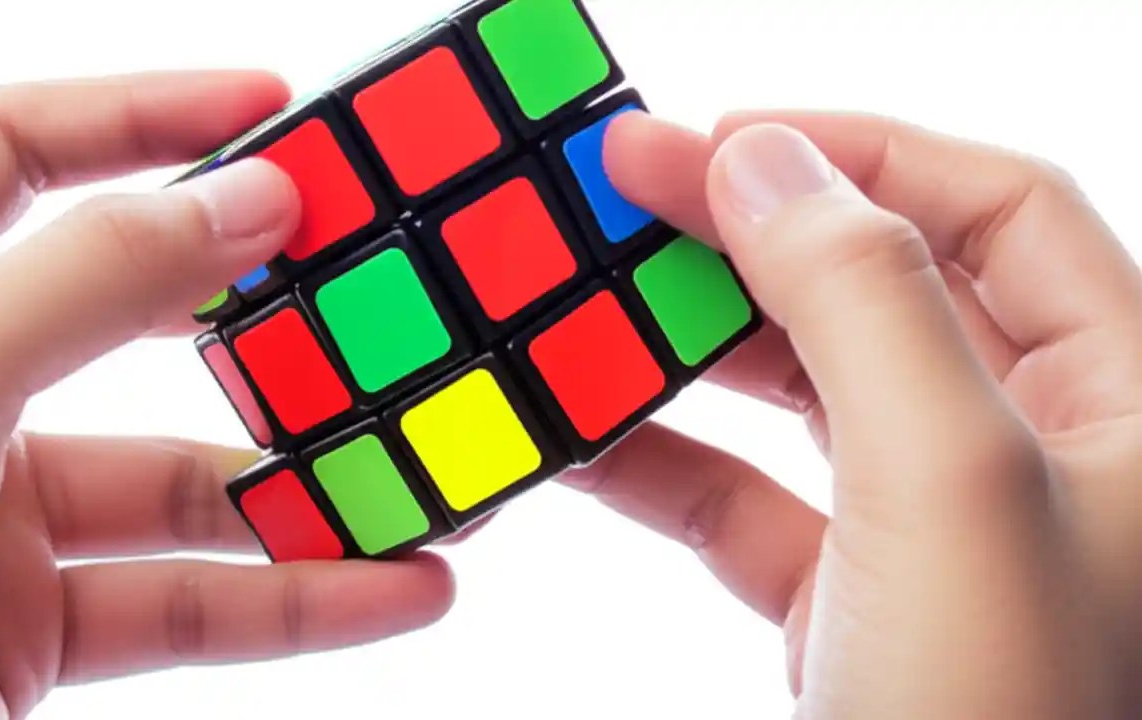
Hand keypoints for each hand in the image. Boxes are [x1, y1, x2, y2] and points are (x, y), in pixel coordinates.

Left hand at [0, 72, 452, 717]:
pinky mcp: (30, 632)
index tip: (275, 115)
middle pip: (138, 324)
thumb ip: (91, 282)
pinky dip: (293, 602)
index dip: (147, 117)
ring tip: (419, 494)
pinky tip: (390, 589)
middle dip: (267, 326)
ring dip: (310, 497)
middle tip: (377, 308)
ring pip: (182, 488)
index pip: (17, 150)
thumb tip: (252, 199)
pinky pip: (183, 604)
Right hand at [565, 112, 1141, 716]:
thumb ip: (862, 304)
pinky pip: (746, 494)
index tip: (713, 140)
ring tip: (586, 299)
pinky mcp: (849, 602)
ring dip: (688, 341)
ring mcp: (934, 532)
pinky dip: (662, 457)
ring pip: (803, 386)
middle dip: (746, 233)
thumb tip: (763, 163)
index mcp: (1128, 406)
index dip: (857, 152)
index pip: (995, 209)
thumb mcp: (951, 493)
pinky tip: (585, 430)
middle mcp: (1039, 457)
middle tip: (621, 196)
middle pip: (882, 285)